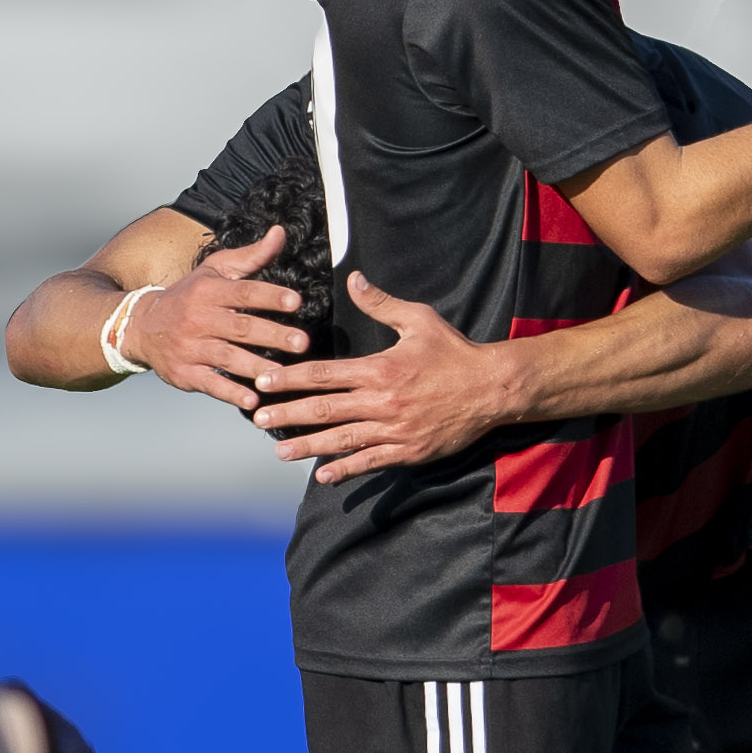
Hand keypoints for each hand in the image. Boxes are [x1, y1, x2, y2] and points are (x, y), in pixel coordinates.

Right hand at [123, 229, 312, 411]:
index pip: (243, 292)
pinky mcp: (185, 373)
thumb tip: (280, 233)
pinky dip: (231, 393)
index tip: (295, 301)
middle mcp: (199, 319)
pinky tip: (252, 399)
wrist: (141, 326)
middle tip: (302, 342)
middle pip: (241, 327)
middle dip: (273, 335)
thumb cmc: (188, 296)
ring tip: (283, 375)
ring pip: (227, 357)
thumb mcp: (214, 270)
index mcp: (209, 292)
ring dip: (256, 366)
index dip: (270, 296)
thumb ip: (251, 256)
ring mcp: (191, 348)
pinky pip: (210, 384)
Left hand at [250, 274, 518, 479]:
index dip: (290, 380)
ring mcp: (393, 430)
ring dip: (307, 446)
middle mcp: (381, 402)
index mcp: (379, 369)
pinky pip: (370, 462)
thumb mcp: (419, 320)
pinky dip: (346, 469)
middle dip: (288, 415)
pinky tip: (323, 475)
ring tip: (279, 452)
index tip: (264, 383)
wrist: (492, 389)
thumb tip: (353, 277)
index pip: (323, 375)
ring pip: (341, 440)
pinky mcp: (407, 451)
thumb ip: (381, 303)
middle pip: (324, 410)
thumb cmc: (455, 351)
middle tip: (258, 421)